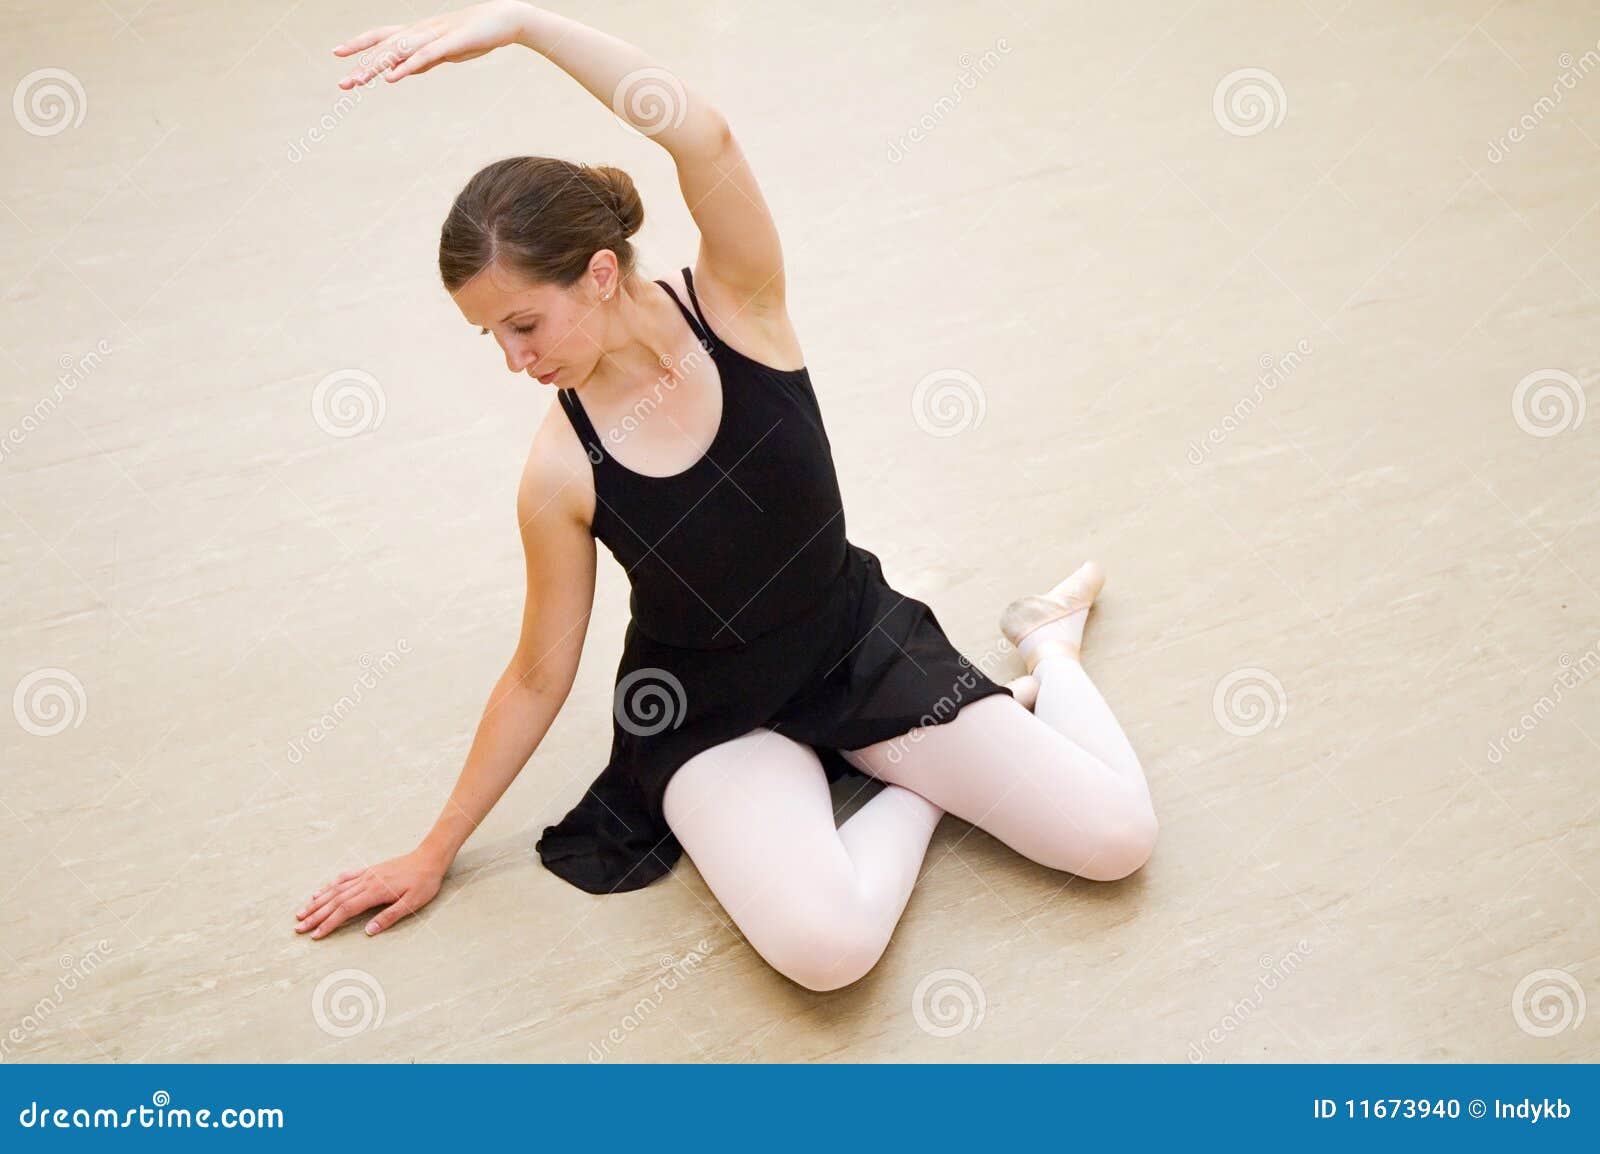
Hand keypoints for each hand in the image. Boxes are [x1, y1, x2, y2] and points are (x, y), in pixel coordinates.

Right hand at [294, 848, 446, 937]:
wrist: (429, 858)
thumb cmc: (423, 882)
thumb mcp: (412, 903)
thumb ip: (389, 917)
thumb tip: (368, 932)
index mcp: (375, 891)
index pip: (345, 910)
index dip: (329, 923)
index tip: (315, 935)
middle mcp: (366, 882)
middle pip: (335, 900)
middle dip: (315, 915)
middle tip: (298, 927)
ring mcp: (366, 875)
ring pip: (336, 889)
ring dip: (317, 901)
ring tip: (301, 912)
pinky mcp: (369, 871)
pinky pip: (344, 878)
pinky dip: (330, 886)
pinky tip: (320, 891)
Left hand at [332, 1, 529, 87]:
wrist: (503, 20)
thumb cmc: (475, 35)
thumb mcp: (445, 51)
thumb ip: (423, 61)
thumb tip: (404, 70)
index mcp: (418, 32)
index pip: (381, 36)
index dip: (359, 43)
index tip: (337, 52)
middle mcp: (420, 31)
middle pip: (384, 46)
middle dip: (362, 63)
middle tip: (344, 83)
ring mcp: (434, 36)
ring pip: (399, 51)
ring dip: (377, 66)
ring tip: (358, 81)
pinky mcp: (450, 44)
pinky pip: (424, 56)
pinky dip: (407, 67)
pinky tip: (393, 78)